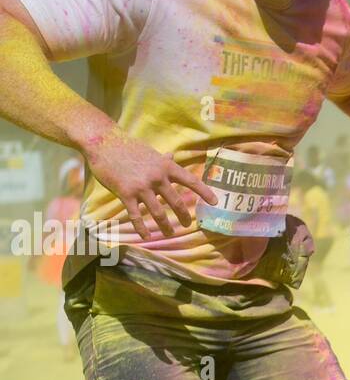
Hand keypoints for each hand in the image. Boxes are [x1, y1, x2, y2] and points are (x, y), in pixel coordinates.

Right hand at [87, 128, 217, 239]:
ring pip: (158, 213)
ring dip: (165, 226)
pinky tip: (146, 236)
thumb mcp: (150, 152)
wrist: (104, 143)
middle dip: (184, 216)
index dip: (204, 192)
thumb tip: (173, 157)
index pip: (191, 181)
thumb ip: (163, 159)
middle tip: (187, 225)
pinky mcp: (126, 193)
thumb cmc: (127, 147)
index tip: (215, 202)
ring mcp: (142, 187)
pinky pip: (136, 216)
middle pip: (176, 202)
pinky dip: (142, 228)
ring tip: (169, 234)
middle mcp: (157, 177)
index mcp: (166, 167)